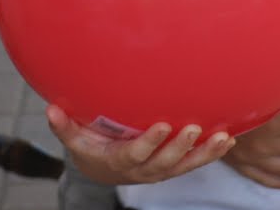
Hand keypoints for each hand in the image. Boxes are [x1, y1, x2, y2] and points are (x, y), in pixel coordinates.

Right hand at [46, 104, 232, 185]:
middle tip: (195, 128)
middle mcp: (143, 169)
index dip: (150, 142)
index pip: (136, 153)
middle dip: (180, 146)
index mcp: (119, 160)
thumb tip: (50, 109)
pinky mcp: (174, 167)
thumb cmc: (91, 147)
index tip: (163, 125)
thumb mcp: (75, 139)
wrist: (105, 170)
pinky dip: (211, 153)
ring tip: (223, 138)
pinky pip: (195, 162)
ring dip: (205, 152)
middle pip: (164, 161)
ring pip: (185, 165)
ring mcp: (161, 170)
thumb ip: (64, 126)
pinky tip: (229, 139)